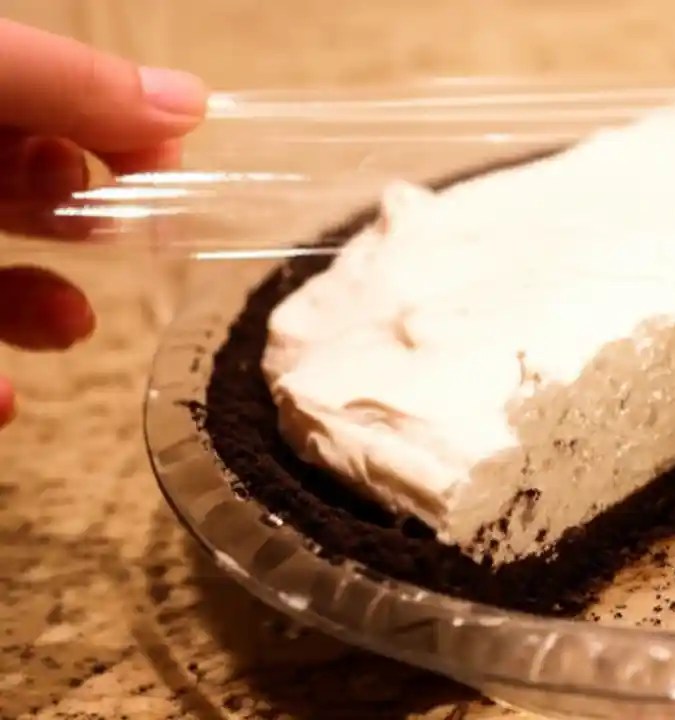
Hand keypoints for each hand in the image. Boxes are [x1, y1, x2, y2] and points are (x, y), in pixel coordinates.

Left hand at [0, 20, 207, 426]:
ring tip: (71, 324)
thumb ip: (64, 84)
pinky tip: (5, 402)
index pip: (45, 92)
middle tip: (137, 232)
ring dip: (37, 309)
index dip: (110, 119)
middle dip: (81, 213)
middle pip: (16, 181)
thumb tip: (190, 101)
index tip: (171, 158)